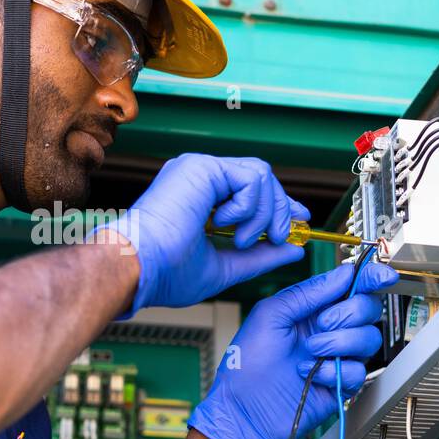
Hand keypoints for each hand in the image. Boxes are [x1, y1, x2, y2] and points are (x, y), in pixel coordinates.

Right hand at [98, 154, 308, 315]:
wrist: (139, 267)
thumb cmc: (165, 272)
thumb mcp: (226, 265)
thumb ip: (260, 256)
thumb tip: (293, 249)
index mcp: (199, 197)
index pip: (250, 188)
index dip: (279, 203)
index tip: (299, 222)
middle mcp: (199, 178)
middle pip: (261, 178)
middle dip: (280, 210)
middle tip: (278, 237)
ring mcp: (199, 169)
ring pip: (261, 176)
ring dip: (264, 213)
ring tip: (244, 239)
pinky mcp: (202, 166)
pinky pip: (252, 177)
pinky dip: (250, 206)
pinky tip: (227, 225)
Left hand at [188, 261, 398, 438]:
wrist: (245, 410)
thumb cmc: (247, 365)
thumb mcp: (270, 315)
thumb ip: (306, 292)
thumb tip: (342, 274)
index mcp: (311, 310)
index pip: (349, 287)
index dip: (370, 278)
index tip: (383, 275)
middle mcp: (328, 331)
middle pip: (368, 310)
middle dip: (348, 313)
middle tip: (321, 325)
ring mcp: (337, 357)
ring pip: (369, 339)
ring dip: (339, 343)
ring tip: (311, 353)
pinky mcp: (342, 384)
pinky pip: (359, 371)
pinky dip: (334, 372)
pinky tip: (310, 375)